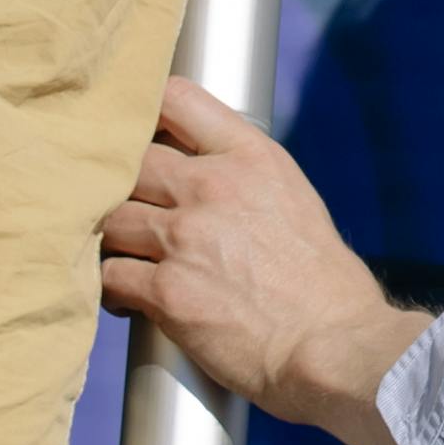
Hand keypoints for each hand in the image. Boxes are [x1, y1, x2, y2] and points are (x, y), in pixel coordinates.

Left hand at [97, 80, 430, 444]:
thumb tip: (202, 176)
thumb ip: (245, 178)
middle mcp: (211, 187)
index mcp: (250, 157)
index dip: (146, 114)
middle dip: (121, 187)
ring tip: (128, 258)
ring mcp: (183, 237)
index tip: (140, 136)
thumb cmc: (323, 284)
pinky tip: (128, 299)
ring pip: (110, 219)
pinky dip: (113, 288)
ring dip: (114, 240)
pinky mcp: (166, 291)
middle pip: (128, 162)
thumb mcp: (293, 200)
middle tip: (130, 212)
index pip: (174, 98)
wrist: (333, 346)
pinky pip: (110, 276)